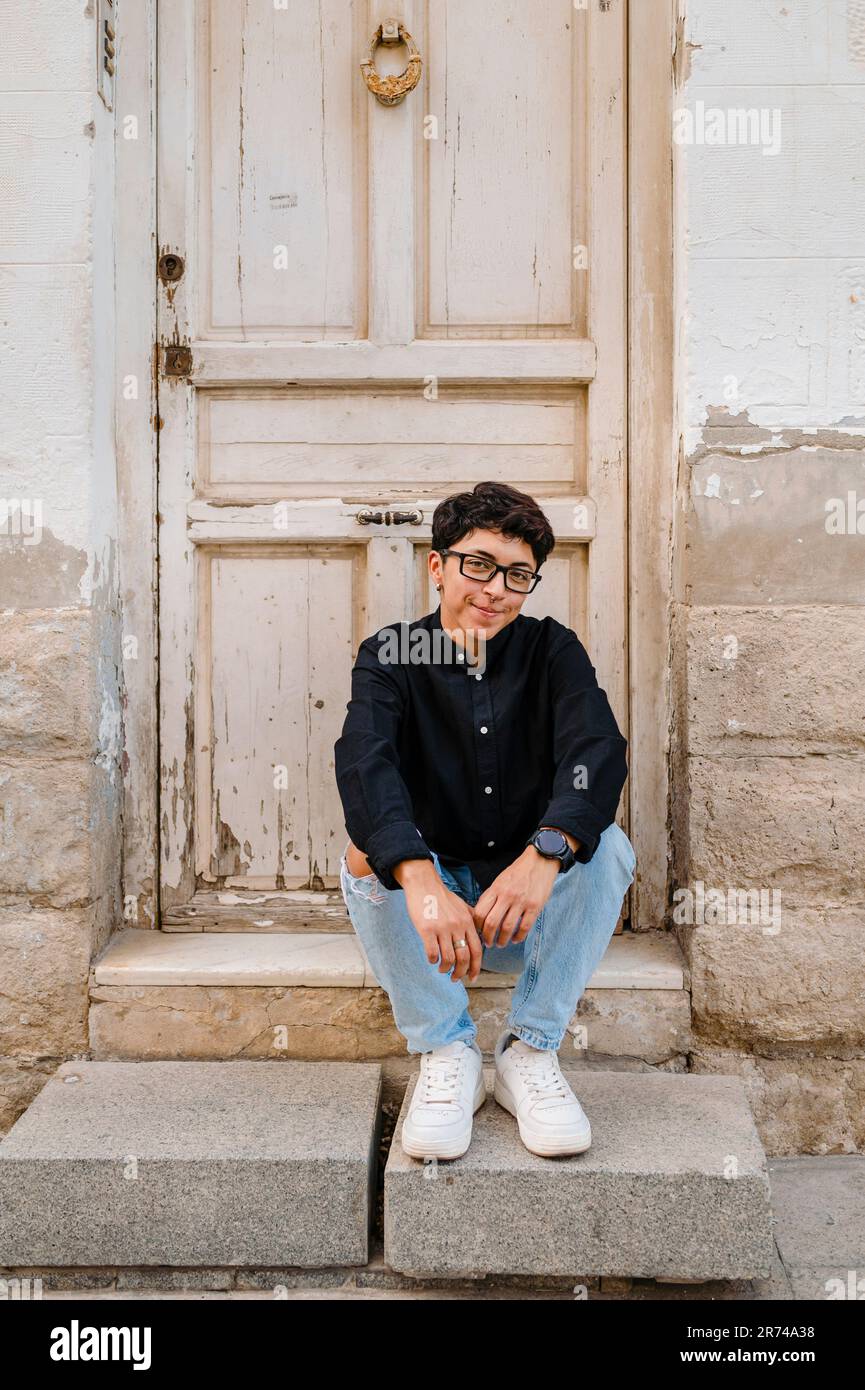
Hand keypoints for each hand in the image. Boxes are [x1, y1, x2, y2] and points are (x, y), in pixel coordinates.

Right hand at [393, 859, 482, 982]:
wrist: (424, 884)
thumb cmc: (442, 896)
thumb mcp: (462, 905)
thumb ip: (472, 918)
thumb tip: (480, 932)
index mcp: (468, 922)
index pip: (477, 950)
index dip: (476, 967)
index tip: (473, 977)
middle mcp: (457, 926)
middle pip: (464, 957)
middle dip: (461, 972)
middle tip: (455, 978)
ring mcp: (442, 928)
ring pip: (449, 958)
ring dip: (446, 969)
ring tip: (442, 970)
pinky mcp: (427, 929)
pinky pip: (432, 952)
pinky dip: (433, 960)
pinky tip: (432, 960)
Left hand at [472, 846, 559, 947]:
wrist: (539, 861)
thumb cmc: (518, 872)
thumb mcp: (500, 880)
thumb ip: (491, 896)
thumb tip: (480, 914)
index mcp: (496, 889)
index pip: (480, 912)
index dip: (477, 926)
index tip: (478, 932)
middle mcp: (507, 896)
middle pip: (491, 923)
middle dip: (487, 938)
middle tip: (488, 943)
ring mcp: (521, 901)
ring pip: (507, 927)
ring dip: (502, 940)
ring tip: (501, 943)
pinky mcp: (535, 906)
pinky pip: (524, 927)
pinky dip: (519, 937)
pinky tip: (516, 939)